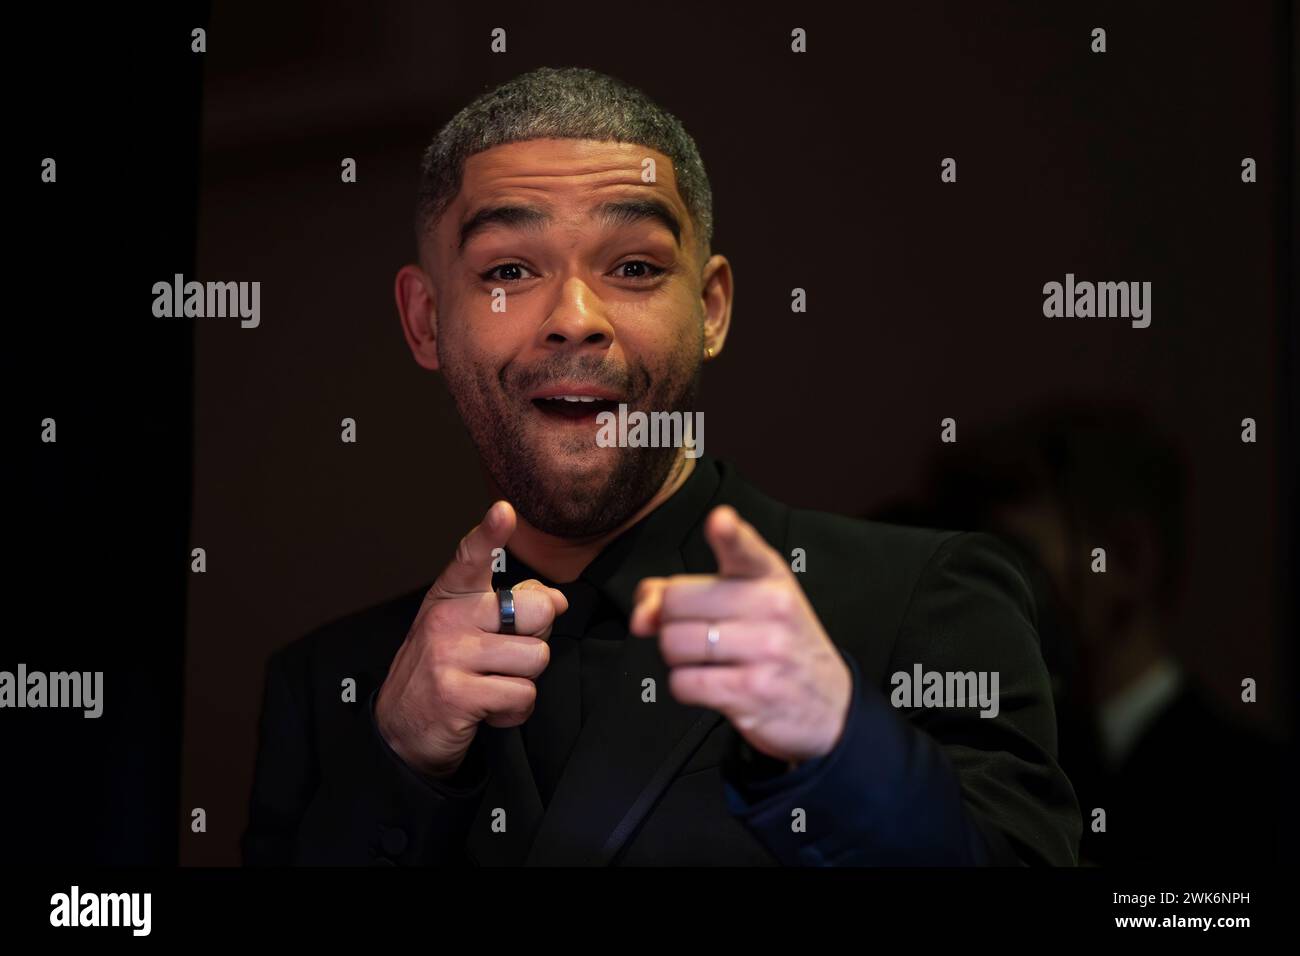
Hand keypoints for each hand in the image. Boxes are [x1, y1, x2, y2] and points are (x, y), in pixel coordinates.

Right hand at [374, 501, 568, 778]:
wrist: (400, 727)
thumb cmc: (444, 669)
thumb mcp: (466, 626)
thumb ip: (511, 604)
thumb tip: (555, 598)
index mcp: (452, 595)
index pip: (472, 556)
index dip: (490, 533)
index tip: (504, 512)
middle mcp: (449, 618)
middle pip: (536, 612)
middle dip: (536, 638)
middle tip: (507, 655)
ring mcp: (450, 655)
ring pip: (536, 658)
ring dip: (524, 680)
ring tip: (493, 683)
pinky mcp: (458, 694)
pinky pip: (522, 696)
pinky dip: (515, 711)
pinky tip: (490, 708)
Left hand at [630, 505, 851, 765]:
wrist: (829, 704)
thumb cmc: (777, 643)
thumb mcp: (748, 603)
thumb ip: (687, 593)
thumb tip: (642, 615)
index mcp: (769, 576)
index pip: (745, 549)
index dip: (729, 533)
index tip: (721, 521)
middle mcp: (772, 607)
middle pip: (676, 601)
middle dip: (671, 621)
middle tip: (699, 632)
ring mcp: (765, 649)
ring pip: (674, 643)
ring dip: (678, 657)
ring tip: (709, 659)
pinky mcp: (752, 690)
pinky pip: (684, 682)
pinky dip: (686, 685)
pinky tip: (713, 682)